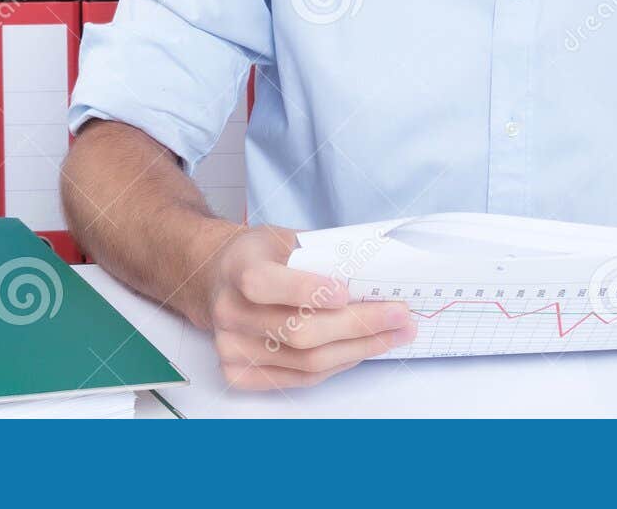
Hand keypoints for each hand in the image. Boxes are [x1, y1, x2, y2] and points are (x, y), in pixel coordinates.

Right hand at [205, 224, 417, 389]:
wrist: (218, 279)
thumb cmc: (261, 256)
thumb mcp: (285, 238)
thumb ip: (320, 255)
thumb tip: (377, 273)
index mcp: (238, 268)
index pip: (264, 284)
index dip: (305, 290)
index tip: (346, 293)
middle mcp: (229, 311)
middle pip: (298, 330)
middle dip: (358, 325)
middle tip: (398, 315)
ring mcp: (231, 348)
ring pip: (306, 361)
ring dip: (359, 349)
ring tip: (395, 334)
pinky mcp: (239, 374)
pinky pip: (300, 379)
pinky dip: (337, 365)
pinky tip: (362, 349)